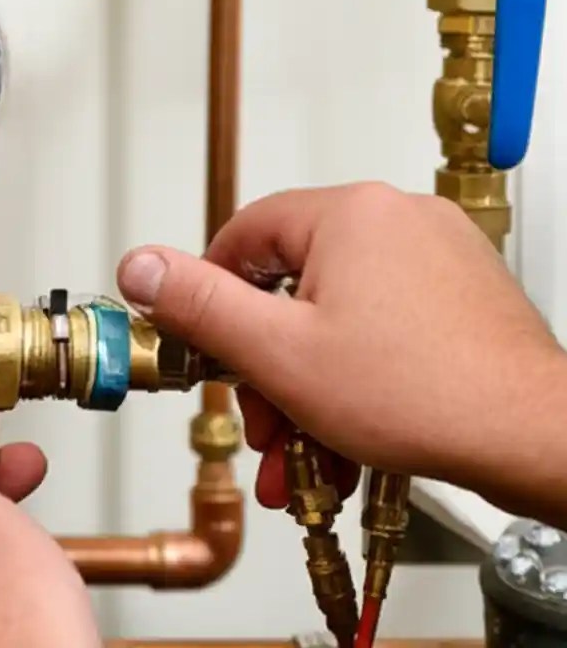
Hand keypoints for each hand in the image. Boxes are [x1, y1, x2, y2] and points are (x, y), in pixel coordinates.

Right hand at [116, 182, 566, 523]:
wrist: (533, 438)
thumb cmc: (425, 396)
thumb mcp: (278, 354)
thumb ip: (199, 306)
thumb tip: (140, 265)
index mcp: (350, 215)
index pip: (244, 235)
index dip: (211, 296)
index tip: (203, 340)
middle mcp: (397, 222)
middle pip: (291, 287)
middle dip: (265, 370)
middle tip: (261, 421)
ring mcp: (437, 258)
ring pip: (335, 319)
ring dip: (306, 389)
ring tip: (303, 453)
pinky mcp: (460, 297)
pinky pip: (381, 332)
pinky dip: (354, 382)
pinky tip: (346, 440)